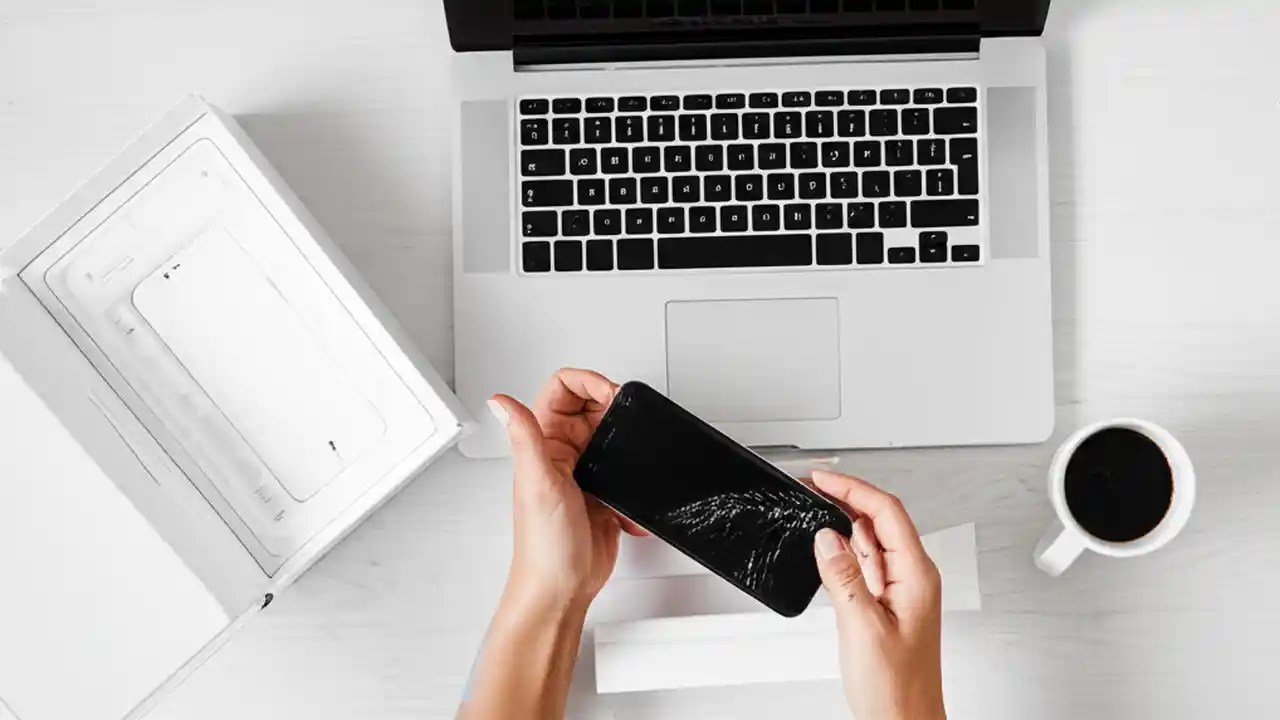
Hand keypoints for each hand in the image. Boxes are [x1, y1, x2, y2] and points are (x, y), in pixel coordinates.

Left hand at [488, 368, 644, 612]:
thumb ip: (524, 437)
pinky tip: (627, 498)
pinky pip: (624, 471)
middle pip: (592, 407)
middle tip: (628, 422)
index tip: (609, 394)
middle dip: (614, 410)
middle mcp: (561, 453)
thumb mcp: (538, 483)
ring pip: (611, 437)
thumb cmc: (544, 546)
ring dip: (626, 445)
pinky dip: (633, 481)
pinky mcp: (604, 494)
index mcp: (542, 443)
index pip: (562, 389)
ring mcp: (584, 473)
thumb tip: (499, 400)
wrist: (563, 589)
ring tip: (632, 457)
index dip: (588, 381)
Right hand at [811, 470, 944, 719]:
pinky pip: (867, 563)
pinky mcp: (886, 604)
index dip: (853, 488)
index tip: (822, 478)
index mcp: (917, 576)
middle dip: (847, 497)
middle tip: (812, 486)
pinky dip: (845, 548)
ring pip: (873, 540)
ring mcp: (901, 591)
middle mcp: (913, 578)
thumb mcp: (862, 627)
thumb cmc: (897, 690)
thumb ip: (844, 576)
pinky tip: (828, 547)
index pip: (886, 512)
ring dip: (844, 521)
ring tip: (814, 507)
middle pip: (881, 519)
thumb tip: (827, 536)